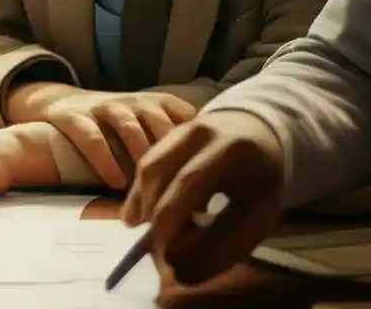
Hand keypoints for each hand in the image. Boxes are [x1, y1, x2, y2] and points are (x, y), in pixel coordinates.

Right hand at [7, 82, 195, 188]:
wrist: (62, 102)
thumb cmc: (117, 123)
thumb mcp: (151, 123)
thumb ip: (178, 142)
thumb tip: (215, 181)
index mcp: (160, 103)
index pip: (188, 120)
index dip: (201, 147)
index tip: (211, 178)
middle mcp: (135, 101)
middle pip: (161, 127)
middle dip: (173, 160)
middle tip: (181, 194)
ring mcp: (105, 107)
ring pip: (130, 130)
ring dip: (141, 161)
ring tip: (150, 192)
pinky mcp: (76, 116)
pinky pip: (93, 138)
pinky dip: (106, 160)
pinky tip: (116, 183)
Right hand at [121, 110, 284, 285]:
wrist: (258, 131)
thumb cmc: (260, 181)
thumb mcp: (258, 215)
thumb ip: (225, 245)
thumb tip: (182, 274)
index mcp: (232, 149)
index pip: (190, 183)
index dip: (171, 220)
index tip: (166, 255)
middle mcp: (202, 130)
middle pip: (162, 173)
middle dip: (154, 216)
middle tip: (156, 250)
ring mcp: (181, 127)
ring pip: (149, 167)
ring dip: (142, 204)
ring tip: (145, 232)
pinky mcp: (167, 131)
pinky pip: (147, 163)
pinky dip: (140, 191)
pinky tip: (142, 213)